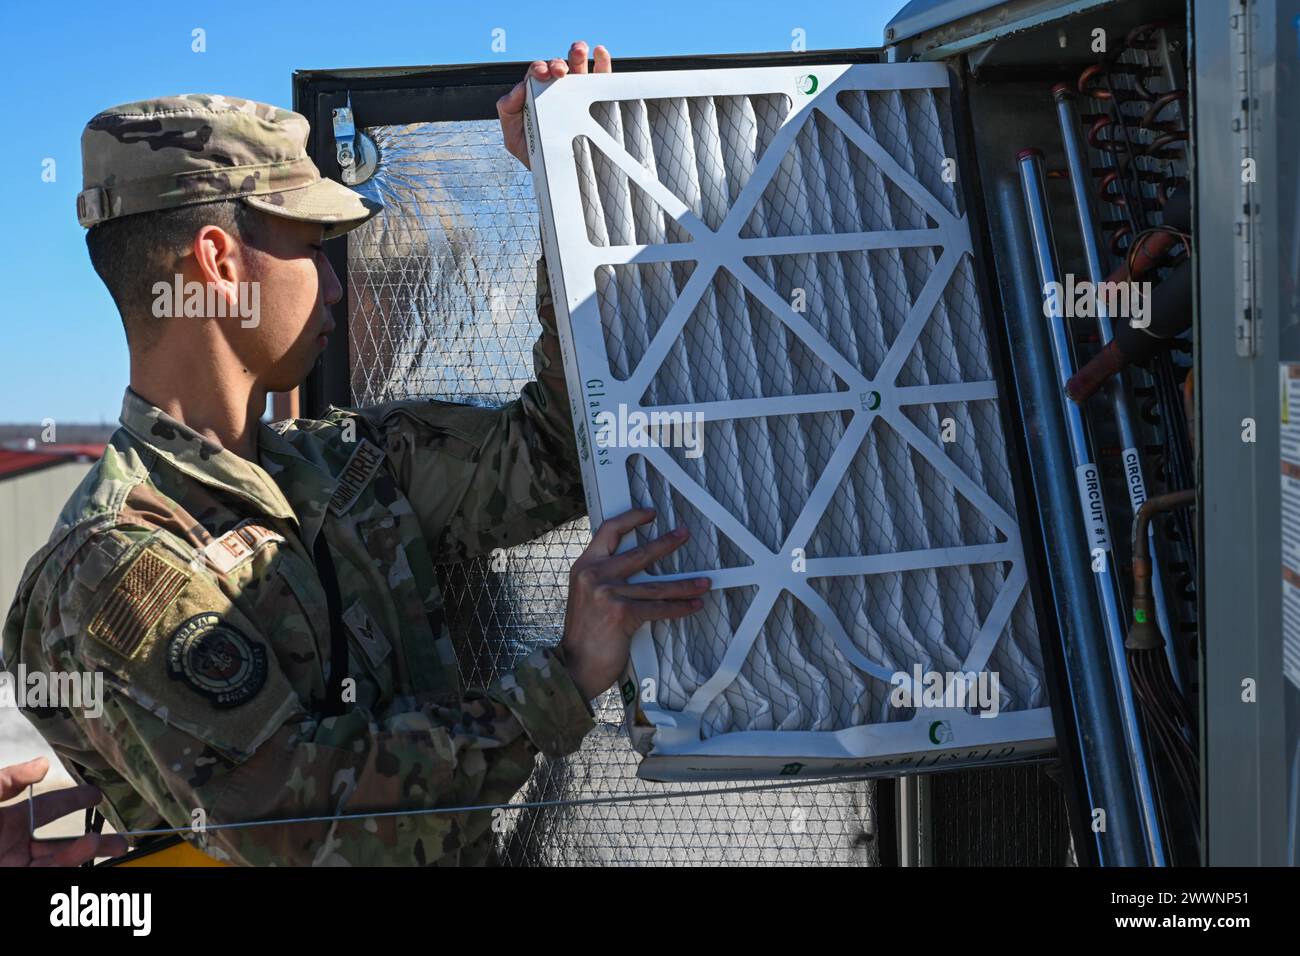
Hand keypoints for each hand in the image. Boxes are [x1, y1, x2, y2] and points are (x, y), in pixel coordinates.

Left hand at [0, 757, 127, 866]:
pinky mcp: (20, 879)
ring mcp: (19, 864)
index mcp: (8, 822)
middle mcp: (16, 844)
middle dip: (94, 837)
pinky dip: (72, 858)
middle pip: (61, 840)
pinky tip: (90, 847)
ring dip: (90, 849)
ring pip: (61, 858)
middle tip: (121, 834)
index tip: (97, 794)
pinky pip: (51, 869)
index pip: (49, 807)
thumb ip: (7, 779)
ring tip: (118, 844)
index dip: (74, 798)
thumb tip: (43, 764)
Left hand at [498, 40, 612, 168]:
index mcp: (537, 95)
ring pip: (578, 67)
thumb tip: (516, 91)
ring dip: (578, 55)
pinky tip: (600, 52)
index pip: (537, 75)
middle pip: (557, 67)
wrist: (559, 176)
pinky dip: (602, 63)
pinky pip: (601, 79)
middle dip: (558, 62)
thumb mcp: (513, 138)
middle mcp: (557, 90)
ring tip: (579, 51)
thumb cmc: (537, 155)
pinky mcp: (596, 102)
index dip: (538, 69)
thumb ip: (507, 112)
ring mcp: (578, 94)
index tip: (542, 75)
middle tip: (560, 70)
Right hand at [561, 508, 709, 700]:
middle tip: (683, 535)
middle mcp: (595, 576)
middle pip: (639, 554)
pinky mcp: (622, 613)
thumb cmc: (584, 633)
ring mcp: (608, 594)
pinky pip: (658, 608)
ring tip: (704, 582)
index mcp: (585, 566)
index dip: (631, 518)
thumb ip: (603, 577)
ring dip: (685, 584)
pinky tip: (693, 605)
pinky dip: (679, 608)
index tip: (650, 513)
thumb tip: (633, 563)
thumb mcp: (586, 595)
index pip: (608, 530)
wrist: (575, 664)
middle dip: (667, 543)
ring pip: (656, 586)